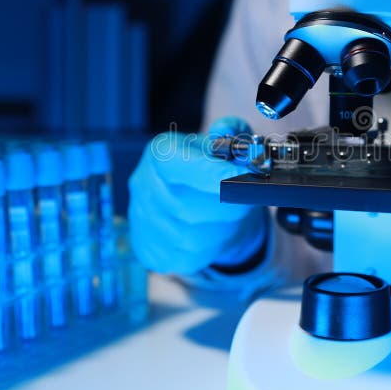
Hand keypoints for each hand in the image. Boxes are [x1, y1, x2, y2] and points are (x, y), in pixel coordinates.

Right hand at [128, 117, 264, 274]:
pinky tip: (216, 231)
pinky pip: (187, 258)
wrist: (196, 199)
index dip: (208, 172)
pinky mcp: (148, 251)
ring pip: (190, 237)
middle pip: (186, 207)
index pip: (173, 162)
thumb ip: (233, 133)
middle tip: (248, 198)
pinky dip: (211, 248)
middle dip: (227, 206)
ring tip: (232, 215)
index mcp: (160, 153)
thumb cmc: (214, 168)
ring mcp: (142, 221)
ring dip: (223, 229)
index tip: (239, 177)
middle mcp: (143, 186)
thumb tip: (227, 131)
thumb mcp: (227, 143)